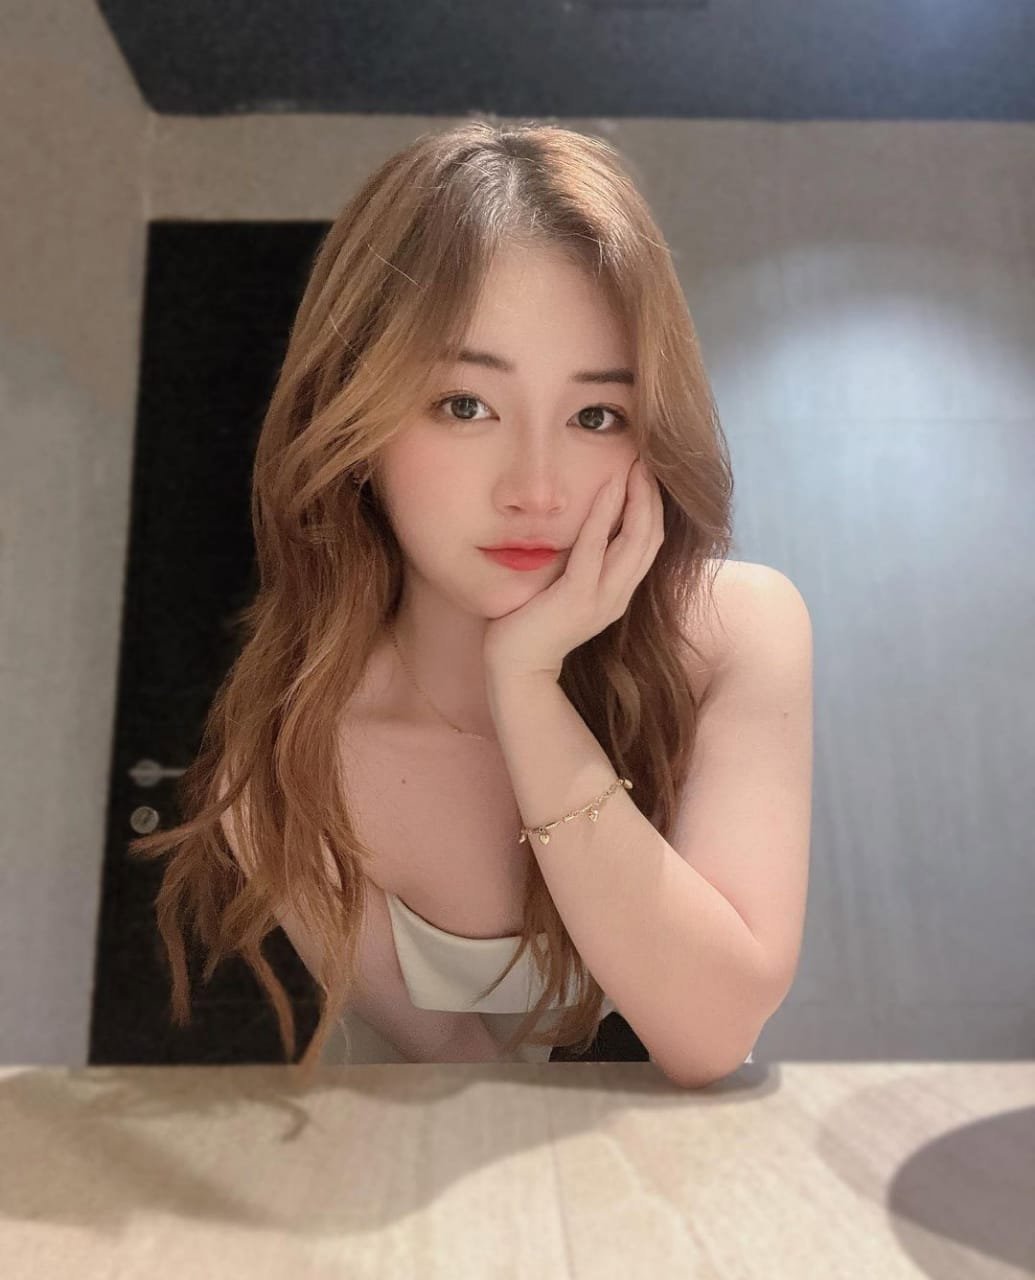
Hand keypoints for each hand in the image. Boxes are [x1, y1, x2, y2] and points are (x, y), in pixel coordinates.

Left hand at [482, 458, 664, 681]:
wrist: (516, 668)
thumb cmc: (531, 623)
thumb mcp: (564, 587)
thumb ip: (578, 562)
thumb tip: (576, 527)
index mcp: (617, 592)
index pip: (649, 542)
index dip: (653, 507)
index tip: (647, 473)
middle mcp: (618, 595)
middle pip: (651, 537)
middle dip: (654, 496)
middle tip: (649, 459)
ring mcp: (602, 598)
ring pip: (636, 540)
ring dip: (639, 499)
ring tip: (638, 466)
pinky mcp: (578, 598)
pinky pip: (597, 549)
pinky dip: (605, 515)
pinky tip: (608, 487)